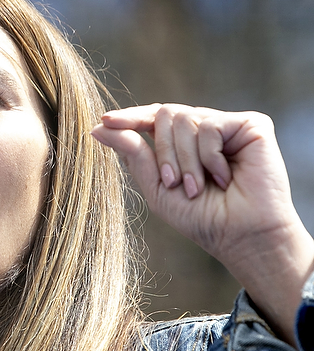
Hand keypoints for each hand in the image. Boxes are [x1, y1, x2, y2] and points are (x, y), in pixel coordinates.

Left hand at [91, 103, 313, 344]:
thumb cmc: (201, 216)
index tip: (105, 121)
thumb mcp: (157, 188)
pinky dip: (209, 158)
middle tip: (174, 183)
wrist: (240, 235)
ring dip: (185, 161)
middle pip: (164, 115)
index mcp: (180, 142)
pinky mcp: (251, 125)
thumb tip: (100, 127)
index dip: (129, 117)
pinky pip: (210, 126)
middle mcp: (202, 128)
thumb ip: (133, 154)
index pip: (151, 118)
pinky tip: (223, 178)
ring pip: (185, 118)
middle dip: (163, 152)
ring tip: (198, 188)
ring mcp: (226, 125)